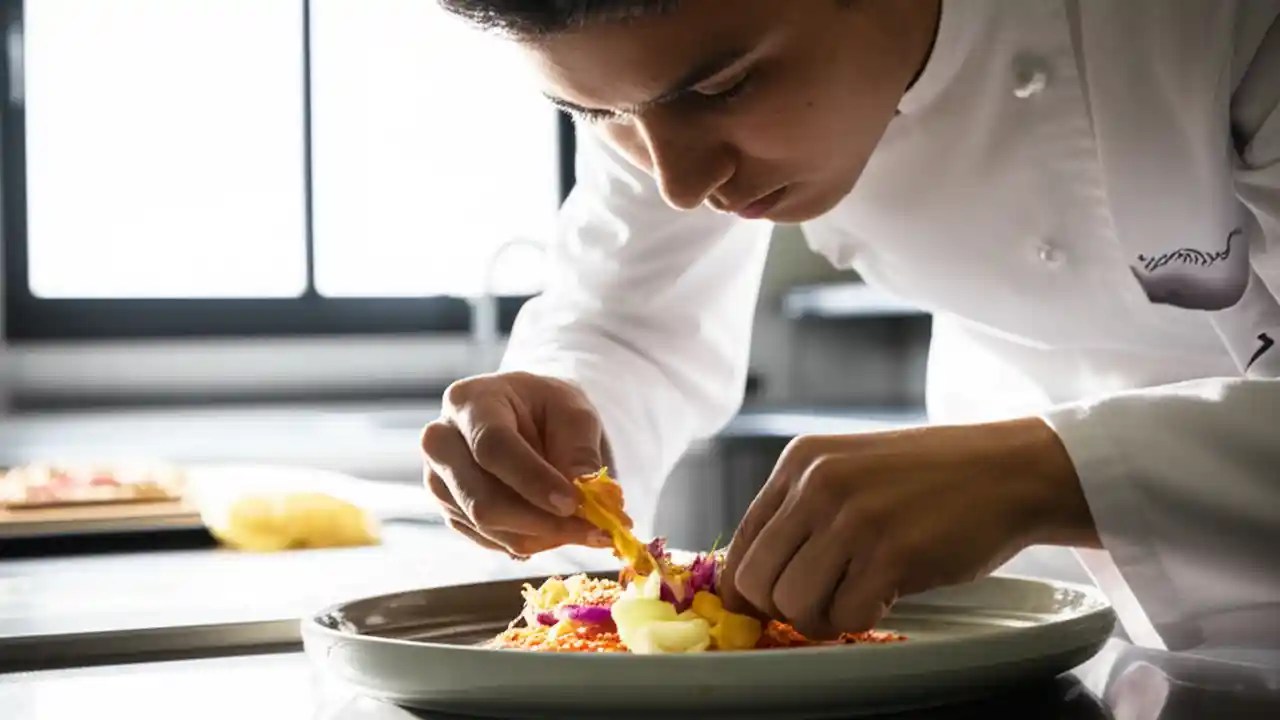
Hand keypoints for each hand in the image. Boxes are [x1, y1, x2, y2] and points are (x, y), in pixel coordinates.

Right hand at [421, 371, 618, 557]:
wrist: (527, 417)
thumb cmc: (548, 409)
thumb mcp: (575, 412)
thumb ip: (581, 449)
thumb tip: (586, 492)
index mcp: (470, 401)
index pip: (492, 446)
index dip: (532, 479)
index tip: (573, 502)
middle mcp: (441, 441)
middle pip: (481, 499)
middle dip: (541, 522)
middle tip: (594, 529)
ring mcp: (438, 480)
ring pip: (486, 527)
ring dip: (541, 537)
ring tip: (584, 529)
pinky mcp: (448, 510)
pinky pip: (488, 540)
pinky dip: (529, 542)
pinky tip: (557, 529)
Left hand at [720, 417, 1097, 638]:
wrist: (1008, 470)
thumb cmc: (932, 478)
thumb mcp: (851, 470)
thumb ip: (803, 510)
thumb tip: (756, 578)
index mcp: (800, 462)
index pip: (740, 542)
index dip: (746, 588)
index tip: (763, 608)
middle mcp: (818, 484)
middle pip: (756, 580)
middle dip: (780, 608)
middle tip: (817, 607)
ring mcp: (854, 518)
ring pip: (793, 604)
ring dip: (821, 619)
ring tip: (853, 601)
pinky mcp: (892, 553)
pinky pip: (846, 616)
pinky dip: (861, 620)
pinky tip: (884, 598)